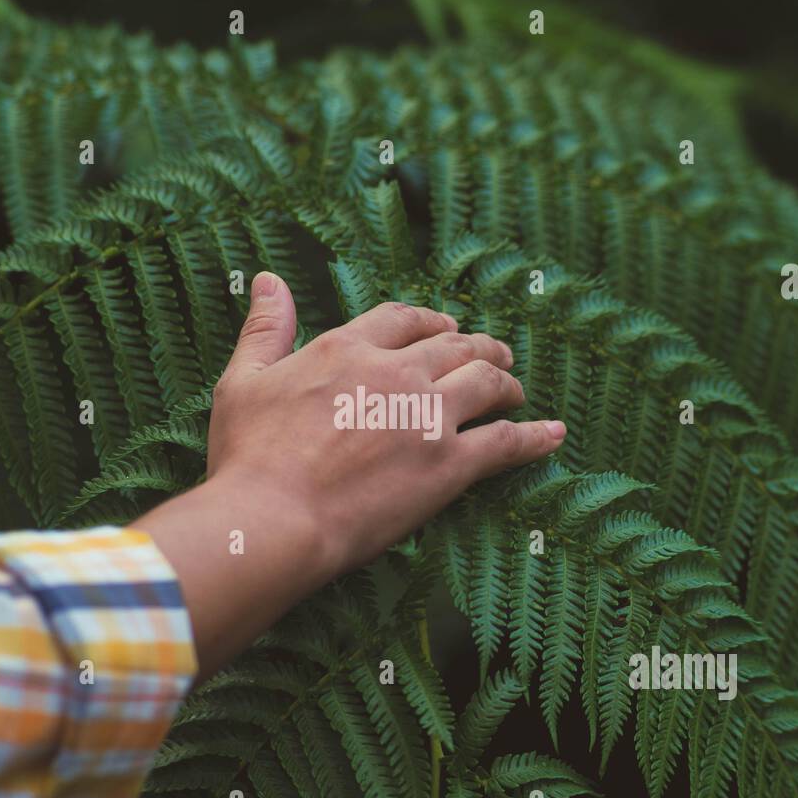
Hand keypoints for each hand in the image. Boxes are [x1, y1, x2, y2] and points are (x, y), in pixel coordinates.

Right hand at [134, 272, 565, 677]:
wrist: (273, 518)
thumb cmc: (248, 457)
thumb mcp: (244, 381)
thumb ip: (265, 329)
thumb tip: (268, 279)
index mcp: (347, 349)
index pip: (401, 319)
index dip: (428, 320)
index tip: (442, 327)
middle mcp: (396, 373)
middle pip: (453, 345)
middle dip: (477, 346)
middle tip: (492, 354)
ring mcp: (428, 418)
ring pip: (485, 382)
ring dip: (506, 380)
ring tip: (515, 386)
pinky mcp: (450, 465)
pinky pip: (506, 443)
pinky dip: (534, 437)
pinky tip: (554, 435)